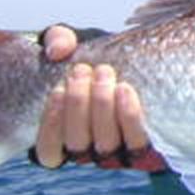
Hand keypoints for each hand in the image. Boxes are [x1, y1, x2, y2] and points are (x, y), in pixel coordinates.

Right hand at [32, 25, 158, 169]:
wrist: (136, 62)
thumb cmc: (92, 60)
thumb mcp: (68, 47)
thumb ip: (56, 41)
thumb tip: (58, 50)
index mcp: (64, 140)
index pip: (48, 152)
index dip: (51, 125)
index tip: (58, 91)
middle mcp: (90, 152)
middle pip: (78, 145)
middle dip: (78, 105)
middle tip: (83, 70)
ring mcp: (118, 152)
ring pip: (106, 146)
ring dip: (102, 108)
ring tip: (104, 73)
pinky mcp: (146, 145)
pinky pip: (137, 142)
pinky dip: (129, 117)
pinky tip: (124, 89)